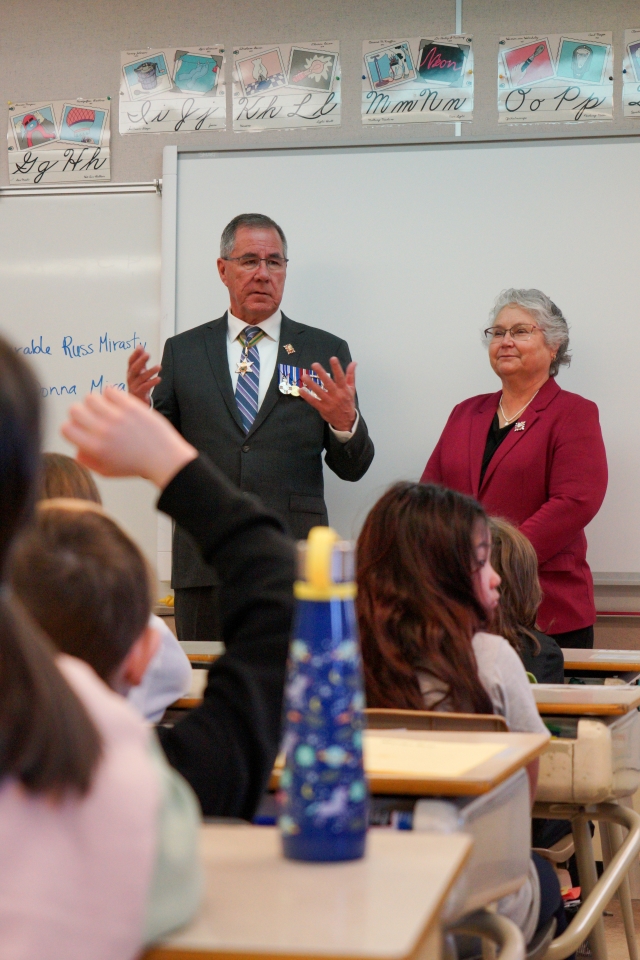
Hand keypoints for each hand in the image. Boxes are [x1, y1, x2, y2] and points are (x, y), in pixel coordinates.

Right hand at [61, 388, 196, 489]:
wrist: (164, 458)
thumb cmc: (136, 465)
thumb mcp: (107, 471)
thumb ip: (87, 460)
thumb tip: (76, 448)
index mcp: (94, 448)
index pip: (65, 428)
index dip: (72, 427)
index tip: (82, 428)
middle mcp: (103, 431)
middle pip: (74, 409)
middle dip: (81, 412)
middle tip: (94, 417)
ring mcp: (117, 417)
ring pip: (91, 397)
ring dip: (96, 402)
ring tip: (107, 409)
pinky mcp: (131, 406)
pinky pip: (110, 390)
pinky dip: (111, 394)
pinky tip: (118, 403)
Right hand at [127, 345, 160, 403]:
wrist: (137, 401)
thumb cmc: (138, 384)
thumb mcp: (139, 372)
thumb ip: (140, 360)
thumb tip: (140, 346)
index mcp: (130, 372)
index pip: (130, 362)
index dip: (135, 354)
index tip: (140, 347)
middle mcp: (130, 378)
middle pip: (134, 368)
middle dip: (141, 361)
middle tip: (148, 354)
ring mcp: (134, 386)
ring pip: (141, 377)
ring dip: (150, 371)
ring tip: (159, 366)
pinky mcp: (139, 393)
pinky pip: (145, 387)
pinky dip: (152, 382)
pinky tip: (159, 379)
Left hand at [300, 358, 356, 431]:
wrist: (346, 421)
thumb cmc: (347, 402)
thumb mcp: (351, 389)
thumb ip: (351, 375)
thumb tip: (354, 362)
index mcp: (344, 389)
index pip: (341, 377)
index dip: (337, 368)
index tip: (333, 358)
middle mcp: (336, 395)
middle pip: (328, 383)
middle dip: (321, 373)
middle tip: (314, 364)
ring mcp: (329, 402)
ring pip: (319, 392)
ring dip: (311, 384)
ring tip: (304, 376)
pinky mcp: (322, 408)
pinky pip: (313, 401)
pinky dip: (307, 396)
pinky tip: (301, 390)